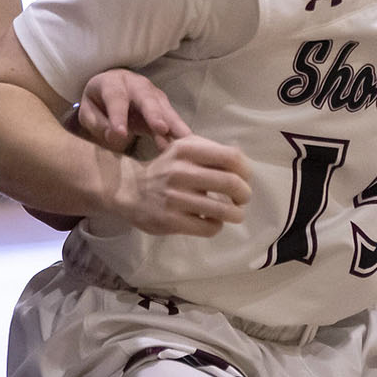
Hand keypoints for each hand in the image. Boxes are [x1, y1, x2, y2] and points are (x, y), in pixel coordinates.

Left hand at [78, 69, 190, 154]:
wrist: (111, 89)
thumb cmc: (98, 102)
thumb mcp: (89, 112)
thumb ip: (98, 124)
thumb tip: (116, 136)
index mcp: (112, 83)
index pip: (115, 97)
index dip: (118, 115)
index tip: (120, 133)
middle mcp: (136, 84)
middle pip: (146, 97)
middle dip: (154, 113)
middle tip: (161, 128)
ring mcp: (152, 94)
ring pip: (164, 108)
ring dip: (174, 123)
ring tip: (184, 138)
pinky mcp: (162, 106)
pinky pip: (170, 119)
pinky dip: (177, 131)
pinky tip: (183, 144)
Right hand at [112, 135, 251, 236]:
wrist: (130, 190)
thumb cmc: (166, 169)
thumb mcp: (183, 149)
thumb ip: (210, 151)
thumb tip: (244, 163)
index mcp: (186, 149)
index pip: (231, 157)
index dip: (246, 170)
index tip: (244, 178)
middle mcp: (181, 171)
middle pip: (231, 183)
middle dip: (245, 194)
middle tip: (242, 198)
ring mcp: (175, 198)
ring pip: (223, 210)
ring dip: (236, 214)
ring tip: (235, 214)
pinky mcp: (171, 221)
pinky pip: (209, 227)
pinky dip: (217, 226)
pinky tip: (212, 221)